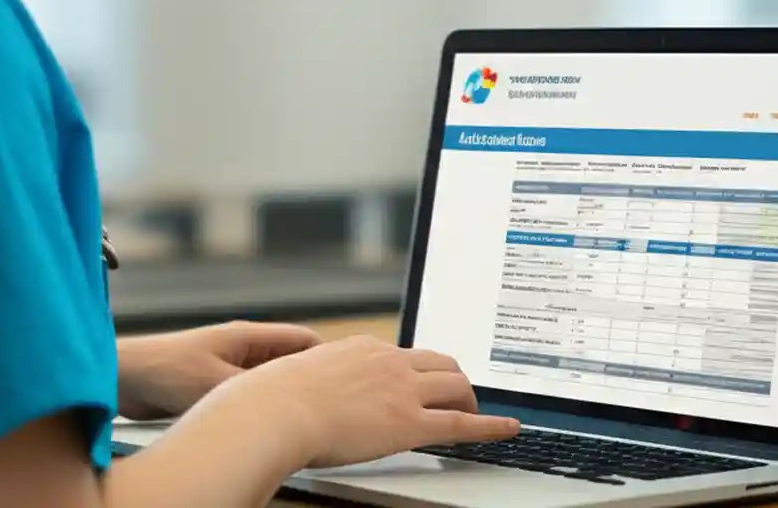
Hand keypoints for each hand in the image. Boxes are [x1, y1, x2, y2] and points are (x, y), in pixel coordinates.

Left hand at [117, 320, 320, 418]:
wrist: (124, 379)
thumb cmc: (165, 371)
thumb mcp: (218, 384)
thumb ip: (255, 392)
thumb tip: (289, 403)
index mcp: (249, 338)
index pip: (303, 341)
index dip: (326, 359)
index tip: (343, 380)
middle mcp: (242, 350)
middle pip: (290, 363)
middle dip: (308, 381)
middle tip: (330, 403)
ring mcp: (229, 368)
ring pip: (269, 382)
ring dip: (281, 396)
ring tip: (302, 417)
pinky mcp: (213, 387)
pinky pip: (248, 397)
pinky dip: (260, 408)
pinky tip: (265, 426)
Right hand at [192, 335, 519, 467]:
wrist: (273, 412)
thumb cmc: (271, 400)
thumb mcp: (294, 376)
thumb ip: (310, 379)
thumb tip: (293, 387)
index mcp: (362, 348)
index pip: (404, 354)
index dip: (419, 370)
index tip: (423, 379)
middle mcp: (388, 361)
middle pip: (440, 363)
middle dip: (454, 380)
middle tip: (457, 397)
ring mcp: (402, 390)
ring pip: (456, 386)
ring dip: (468, 401)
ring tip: (474, 416)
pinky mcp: (411, 423)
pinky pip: (462, 423)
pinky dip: (490, 426)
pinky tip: (507, 429)